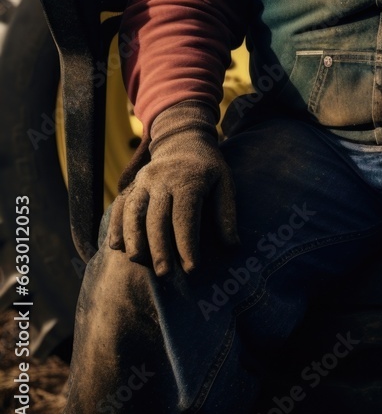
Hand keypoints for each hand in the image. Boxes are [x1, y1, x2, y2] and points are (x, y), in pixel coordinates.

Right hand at [108, 100, 238, 275]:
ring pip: (134, 211)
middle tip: (165, 274)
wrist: (183, 139)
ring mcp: (144, 181)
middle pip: (157, 217)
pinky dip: (117, 226)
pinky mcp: (132, 184)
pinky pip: (120, 205)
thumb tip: (232, 246)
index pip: (185, 217)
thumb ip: (227, 214)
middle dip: (160, 248)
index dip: (187, 244)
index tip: (192, 269)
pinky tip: (117, 246)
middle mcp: (163, 179)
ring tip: (138, 262)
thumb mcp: (225, 183)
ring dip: (134, 238)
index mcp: (189, 180)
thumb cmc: (208, 168)